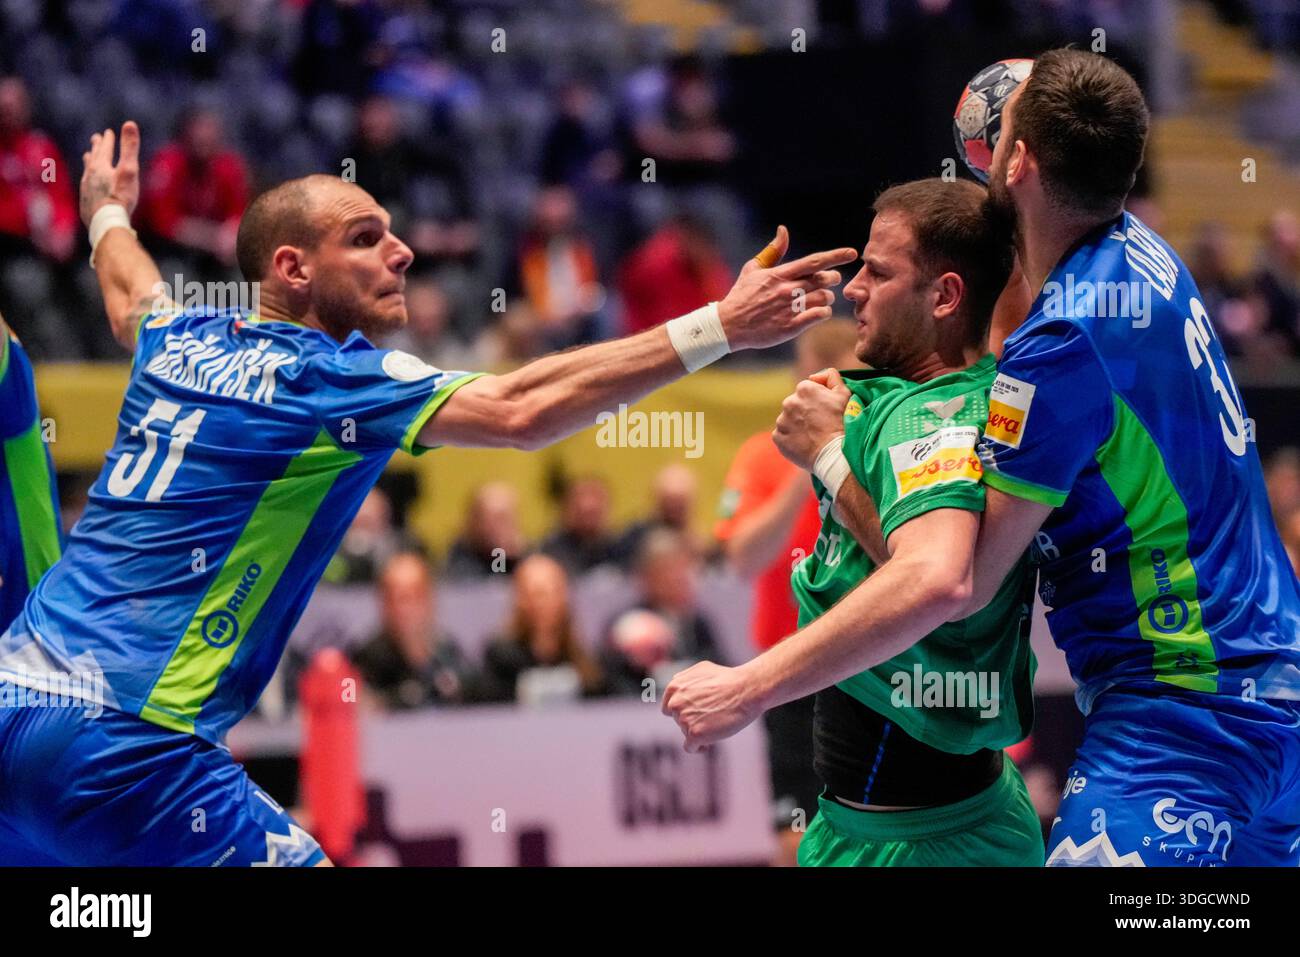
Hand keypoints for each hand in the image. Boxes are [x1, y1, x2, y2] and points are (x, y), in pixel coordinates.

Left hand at [80, 121, 141, 226]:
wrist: (107, 222)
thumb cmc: (120, 196)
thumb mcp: (129, 169)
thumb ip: (129, 147)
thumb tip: (130, 123)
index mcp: (100, 166)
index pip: (104, 148)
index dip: (108, 140)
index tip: (108, 132)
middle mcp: (89, 175)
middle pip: (93, 157)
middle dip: (96, 147)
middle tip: (95, 138)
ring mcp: (86, 189)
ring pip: (86, 172)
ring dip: (88, 163)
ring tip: (87, 157)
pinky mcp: (86, 203)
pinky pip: (86, 187)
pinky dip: (88, 181)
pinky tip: (88, 185)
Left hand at [661, 660, 763, 752]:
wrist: (745, 690)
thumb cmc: (728, 678)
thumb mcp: (701, 669)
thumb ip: (684, 678)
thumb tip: (675, 685)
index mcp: (674, 687)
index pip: (668, 707)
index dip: (682, 711)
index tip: (695, 713)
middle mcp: (675, 703)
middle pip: (678, 720)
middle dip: (692, 719)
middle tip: (711, 716)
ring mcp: (684, 719)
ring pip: (686, 732)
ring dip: (698, 731)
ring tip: (716, 724)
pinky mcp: (695, 734)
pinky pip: (690, 747)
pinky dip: (699, 747)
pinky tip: (708, 744)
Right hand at [717, 226, 856, 350]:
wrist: (728, 325)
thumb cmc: (741, 295)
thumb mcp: (753, 269)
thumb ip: (773, 251)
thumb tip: (783, 230)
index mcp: (780, 274)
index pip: (814, 261)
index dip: (836, 256)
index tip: (852, 252)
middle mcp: (787, 290)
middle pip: (823, 280)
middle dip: (832, 278)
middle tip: (830, 280)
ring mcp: (789, 309)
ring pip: (824, 298)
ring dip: (827, 297)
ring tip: (821, 298)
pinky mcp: (790, 327)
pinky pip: (818, 316)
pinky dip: (823, 312)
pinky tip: (818, 312)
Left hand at [773, 367, 851, 469]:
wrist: (835, 453)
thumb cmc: (843, 423)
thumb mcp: (845, 393)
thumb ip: (830, 376)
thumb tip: (814, 376)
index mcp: (804, 388)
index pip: (806, 390)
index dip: (816, 401)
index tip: (824, 412)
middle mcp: (789, 402)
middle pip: (795, 405)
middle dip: (804, 412)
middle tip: (819, 425)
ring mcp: (782, 420)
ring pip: (787, 420)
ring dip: (796, 426)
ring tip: (812, 436)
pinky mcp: (777, 437)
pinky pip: (782, 435)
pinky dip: (790, 439)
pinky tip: (804, 443)